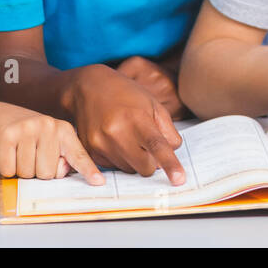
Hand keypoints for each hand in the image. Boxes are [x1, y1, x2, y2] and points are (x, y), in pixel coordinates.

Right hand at [0, 102, 101, 183]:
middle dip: (36, 172)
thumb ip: (60, 156)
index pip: (77, 155)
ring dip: (20, 170)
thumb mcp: (49, 140)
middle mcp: (48, 126)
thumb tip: (63, 171)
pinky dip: (6, 168)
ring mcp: (27, 130)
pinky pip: (9, 170)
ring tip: (18, 153)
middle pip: (47, 174)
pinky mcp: (6, 136)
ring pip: (27, 174)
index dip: (88, 170)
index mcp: (63, 130)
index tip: (99, 182)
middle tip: (29, 156)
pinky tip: (7, 152)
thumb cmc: (26, 134)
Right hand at [66, 64, 185, 184]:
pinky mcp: (91, 152)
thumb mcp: (152, 103)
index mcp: (136, 118)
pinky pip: (114, 167)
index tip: (179, 179)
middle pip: (145, 167)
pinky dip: (120, 158)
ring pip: (129, 170)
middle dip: (151, 161)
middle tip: (147, 144)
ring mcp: (101, 144)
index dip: (170, 164)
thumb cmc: (124, 93)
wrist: (88, 87)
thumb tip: (172, 153)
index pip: (157, 146)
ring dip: (134, 160)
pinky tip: (116, 140)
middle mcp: (116, 133)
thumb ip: (167, 130)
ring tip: (128, 136)